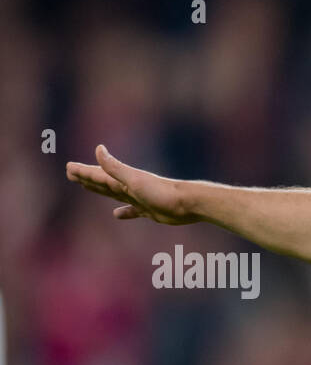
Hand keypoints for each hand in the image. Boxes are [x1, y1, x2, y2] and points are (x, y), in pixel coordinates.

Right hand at [65, 144, 195, 224]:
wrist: (187, 203)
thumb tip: (98, 149)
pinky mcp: (149, 210)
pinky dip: (124, 212)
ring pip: (114, 194)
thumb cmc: (161, 191)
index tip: (69, 168)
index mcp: (123, 180)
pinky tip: (117, 215)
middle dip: (87, 178)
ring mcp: (138, 198)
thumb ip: (115, 167)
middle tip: (72, 174)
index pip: (98, 175)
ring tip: (89, 187)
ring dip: (101, 190)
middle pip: (103, 182)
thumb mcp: (134, 179)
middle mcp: (129, 187)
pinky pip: (132, 211)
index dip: (83, 172)